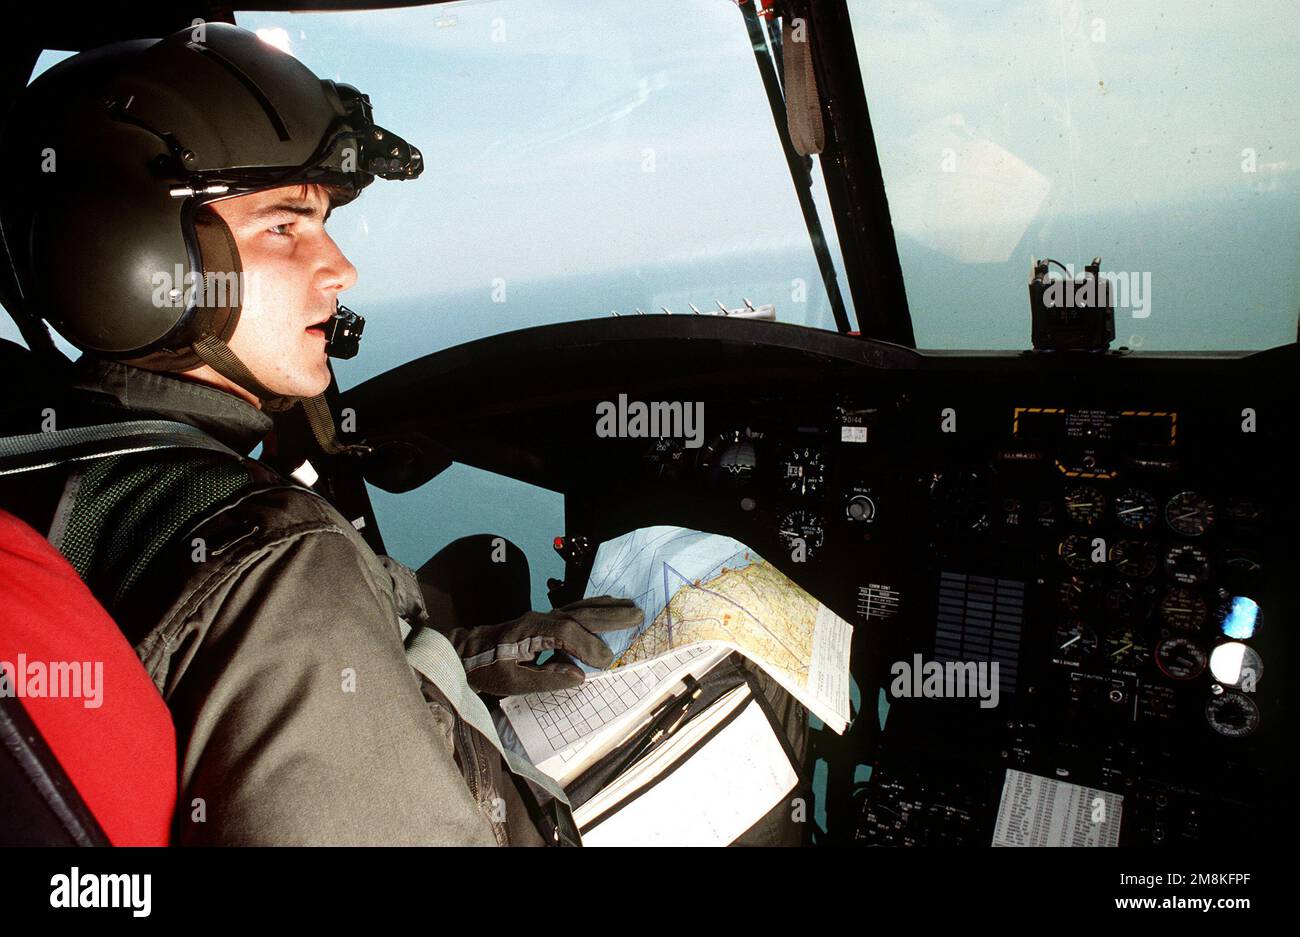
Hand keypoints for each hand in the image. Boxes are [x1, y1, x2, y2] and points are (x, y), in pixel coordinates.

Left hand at [445, 596, 642, 696]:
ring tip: (630, 606)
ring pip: (579, 608)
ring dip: (605, 607)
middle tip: (638, 614)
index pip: (568, 633)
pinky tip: (603, 609)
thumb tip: (579, 676)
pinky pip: (572, 611)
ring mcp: (541, 617)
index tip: (607, 662)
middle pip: (580, 613)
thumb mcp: (512, 682)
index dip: (590, 645)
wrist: (463, 655)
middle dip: (610, 615)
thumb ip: (547, 679)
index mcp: (531, 631)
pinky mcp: (541, 621)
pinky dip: (592, 608)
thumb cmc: (485, 670)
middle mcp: (539, 619)